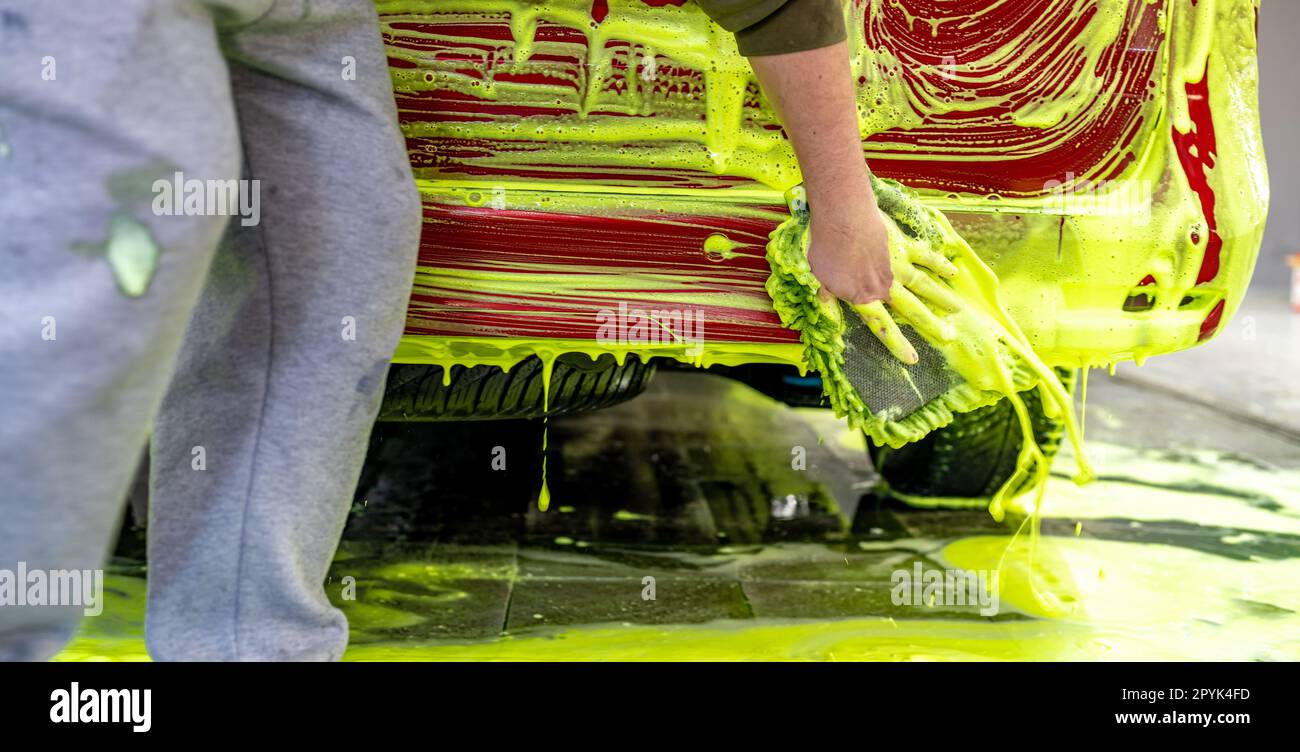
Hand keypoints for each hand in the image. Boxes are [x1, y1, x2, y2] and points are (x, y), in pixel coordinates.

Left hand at [808, 199, 961, 363]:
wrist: (841, 219)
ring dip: (941, 298)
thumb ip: (827, 304)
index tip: (913, 359)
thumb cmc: (824, 248)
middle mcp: (885, 286)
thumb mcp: (817, 280)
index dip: (896, 344)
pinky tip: (953, 272)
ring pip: (924, 286)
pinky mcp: (904, 246)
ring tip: (957, 309)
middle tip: (948, 337)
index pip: (881, 326)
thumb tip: (830, 328)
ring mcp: (898, 266)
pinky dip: (940, 264)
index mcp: (863, 298)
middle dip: (929, 325)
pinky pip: (926, 257)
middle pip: (911, 309)